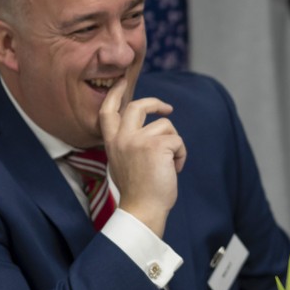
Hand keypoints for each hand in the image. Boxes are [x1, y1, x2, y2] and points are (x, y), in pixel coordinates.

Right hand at [99, 78, 184, 237]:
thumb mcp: (123, 161)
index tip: (121, 80)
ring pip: (166, 126)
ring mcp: (138, 140)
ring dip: (174, 144)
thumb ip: (128, 143)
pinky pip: (177, 141)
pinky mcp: (156, 146)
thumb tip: (144, 129)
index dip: (115, 93)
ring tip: (170, 164)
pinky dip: (181, 155)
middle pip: (138, 106)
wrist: (142, 209)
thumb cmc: (137, 190)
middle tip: (167, 108)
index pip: (108, 110)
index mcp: (111, 141)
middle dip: (155, 103)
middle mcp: (121, 137)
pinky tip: (175, 169)